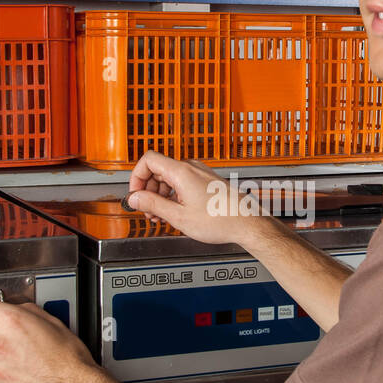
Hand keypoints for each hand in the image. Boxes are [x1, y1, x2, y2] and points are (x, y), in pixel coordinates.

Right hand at [126, 150, 263, 244]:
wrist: (246, 222)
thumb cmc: (220, 220)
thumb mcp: (179, 216)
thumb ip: (153, 205)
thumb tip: (135, 199)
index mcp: (182, 172)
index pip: (148, 160)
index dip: (137, 176)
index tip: (136, 193)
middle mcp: (191, 168)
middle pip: (157, 169)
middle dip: (148, 189)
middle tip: (147, 210)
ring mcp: (199, 173)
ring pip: (169, 176)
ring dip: (160, 194)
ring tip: (160, 214)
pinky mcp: (205, 180)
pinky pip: (181, 181)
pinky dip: (173, 194)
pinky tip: (174, 211)